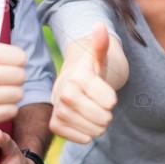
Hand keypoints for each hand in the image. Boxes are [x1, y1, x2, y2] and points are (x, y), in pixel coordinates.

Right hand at [49, 25, 116, 142]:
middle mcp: (64, 91)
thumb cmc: (92, 69)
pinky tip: (87, 131)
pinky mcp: (54, 122)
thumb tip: (100, 27)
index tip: (110, 98)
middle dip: (106, 117)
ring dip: (96, 128)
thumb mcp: (101, 57)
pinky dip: (81, 136)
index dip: (111, 101)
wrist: (75, 80)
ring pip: (83, 127)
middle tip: (105, 112)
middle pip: (97, 115)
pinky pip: (67, 133)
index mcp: (78, 76)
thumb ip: (101, 45)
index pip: (106, 100)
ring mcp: (57, 107)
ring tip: (99, 122)